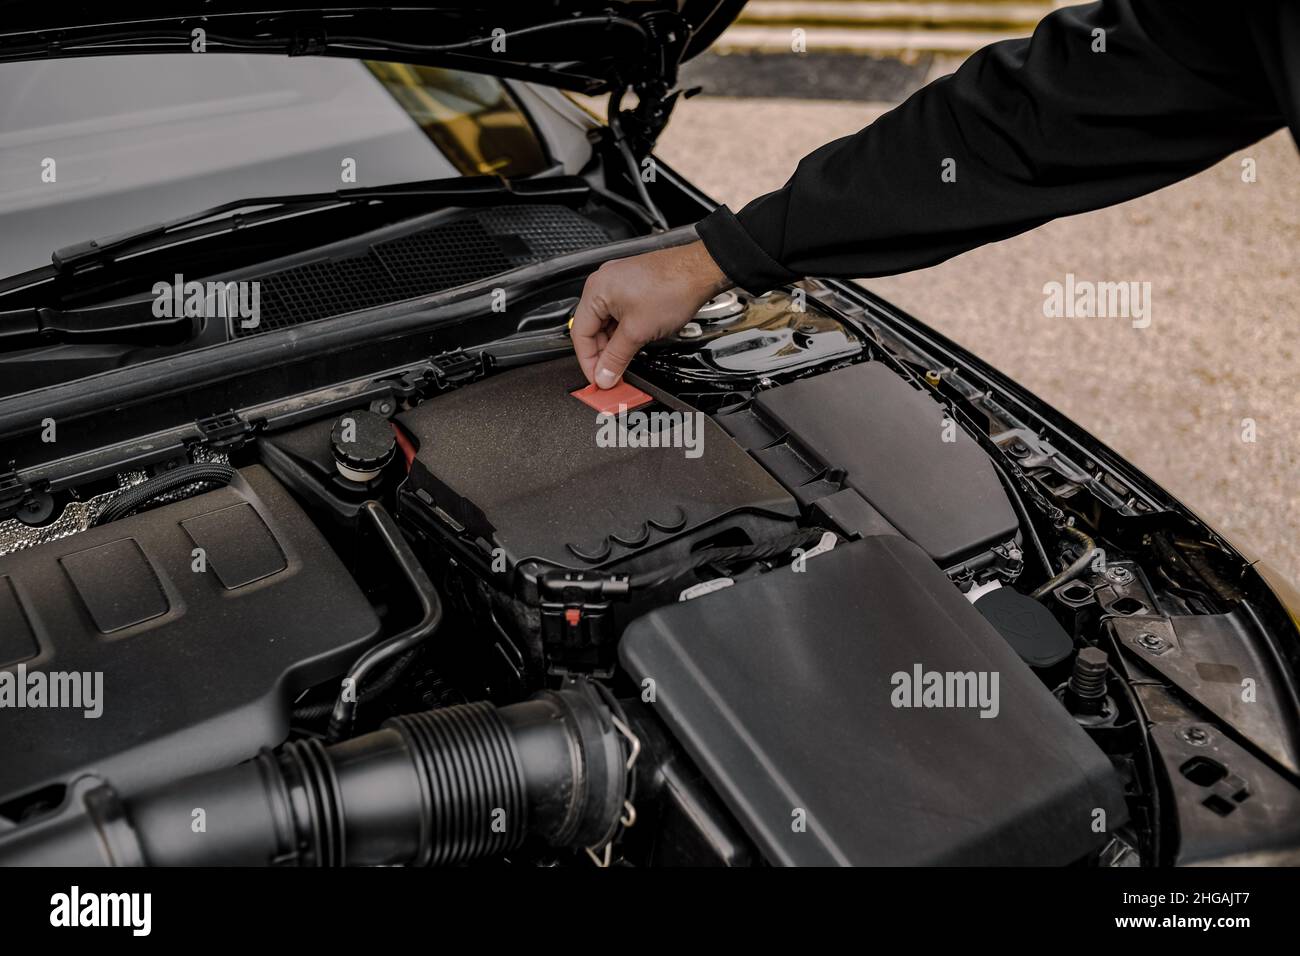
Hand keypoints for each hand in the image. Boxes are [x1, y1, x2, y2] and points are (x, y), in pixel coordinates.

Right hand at [570, 240, 731, 387]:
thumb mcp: (638, 332)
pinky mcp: (633, 285)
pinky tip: (633, 342)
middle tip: (611, 374)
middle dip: (602, 354)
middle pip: (592, 329)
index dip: (588, 361)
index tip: (598, 378)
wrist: (700, 271)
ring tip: (624, 361)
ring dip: (614, 344)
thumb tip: (604, 375)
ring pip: (607, 322)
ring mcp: (618, 282)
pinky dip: (624, 331)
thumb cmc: (672, 288)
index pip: (579, 334)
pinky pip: (619, 313)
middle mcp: (603, 283)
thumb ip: (616, 358)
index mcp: (596, 290)